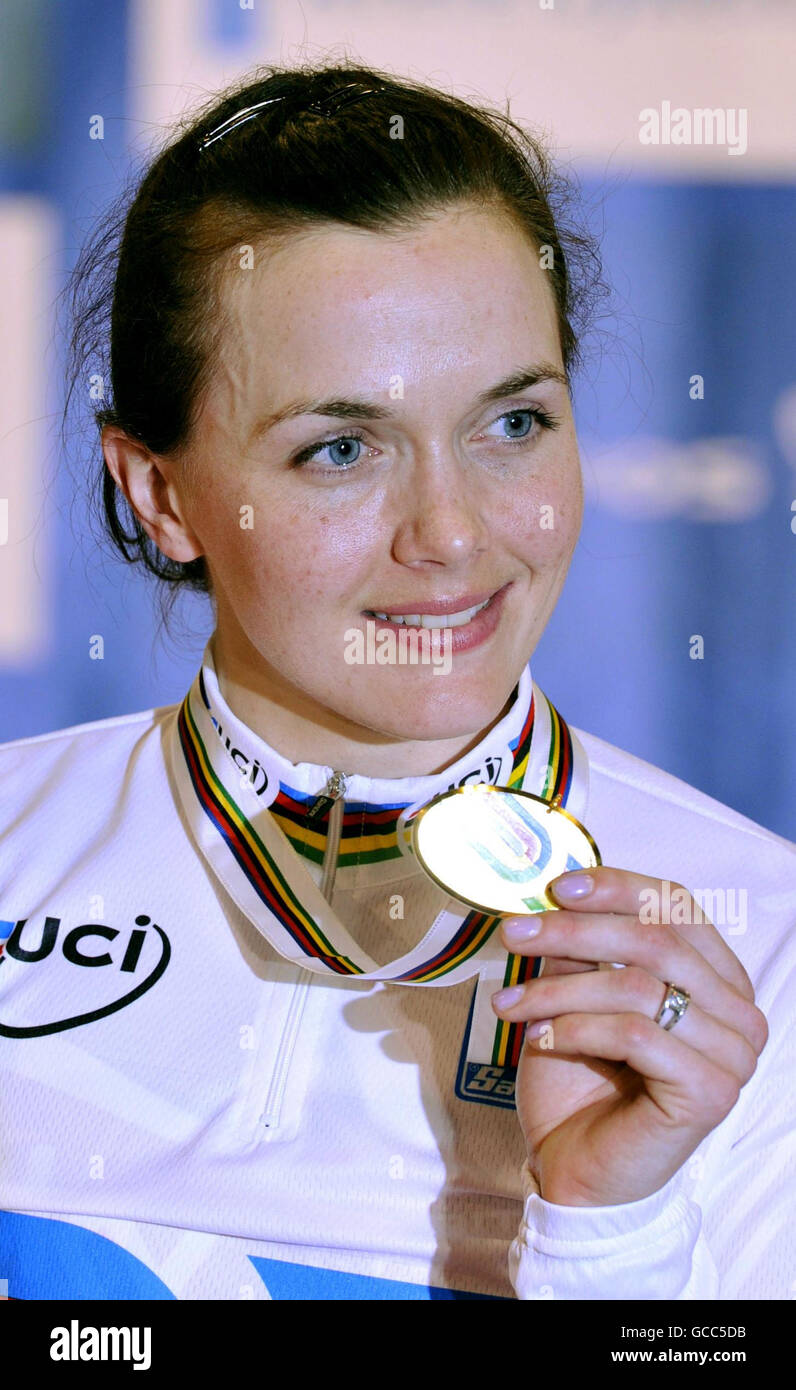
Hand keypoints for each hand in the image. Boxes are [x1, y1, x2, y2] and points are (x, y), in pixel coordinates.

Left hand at [490, 867, 768, 1207]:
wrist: (575, 1172)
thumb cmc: (580, 1085)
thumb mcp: (576, 995)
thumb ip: (583, 947)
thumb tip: (558, 892)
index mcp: (718, 978)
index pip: (677, 906)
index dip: (617, 887)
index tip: (556, 887)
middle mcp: (739, 1012)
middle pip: (656, 939)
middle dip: (575, 930)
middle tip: (514, 933)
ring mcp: (732, 1054)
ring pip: (638, 986)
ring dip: (560, 988)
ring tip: (511, 1003)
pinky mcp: (710, 1091)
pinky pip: (634, 1034)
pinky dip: (575, 1028)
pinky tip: (539, 1040)